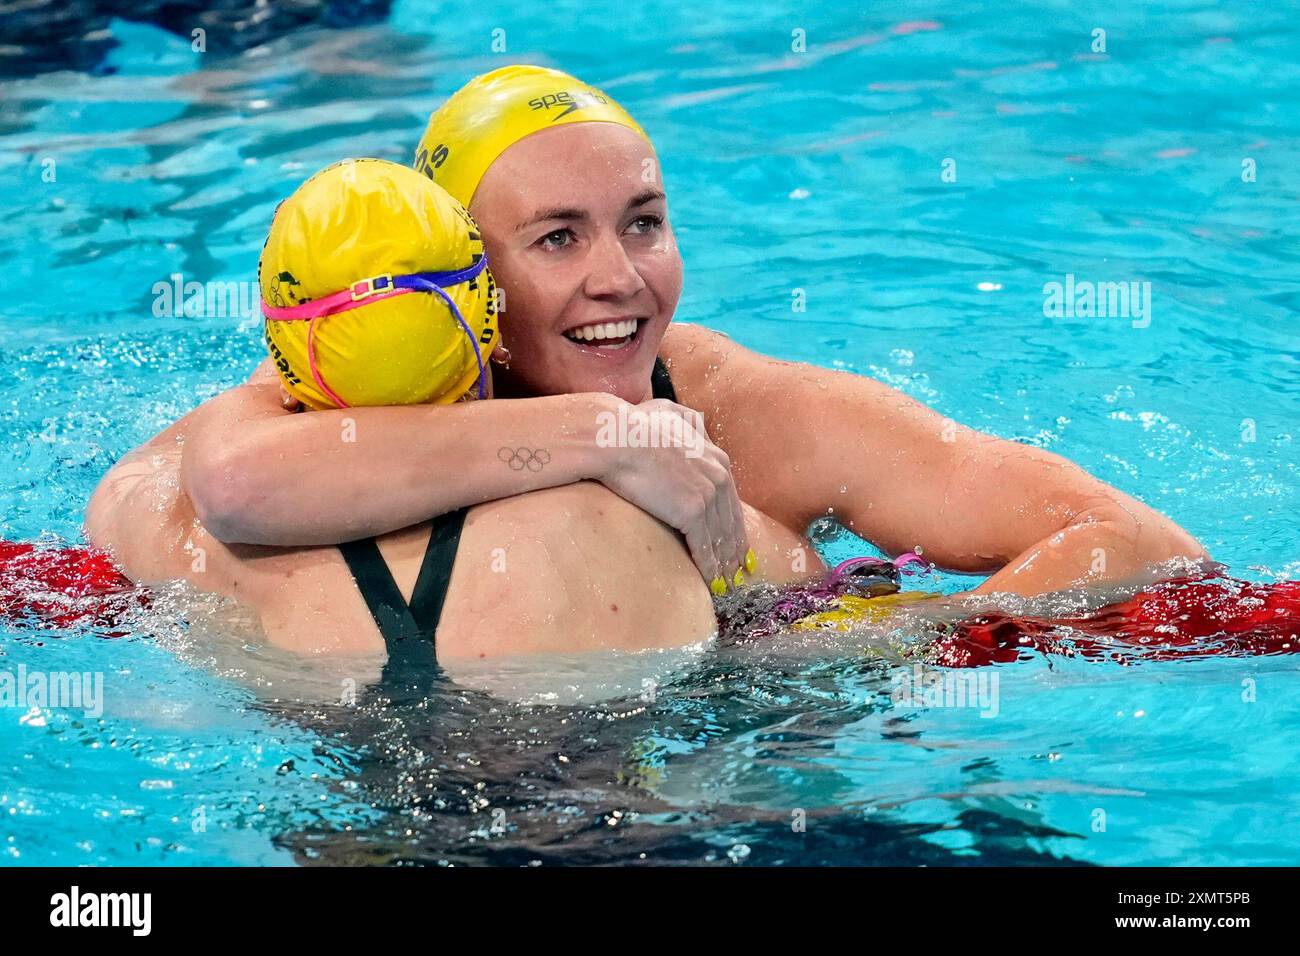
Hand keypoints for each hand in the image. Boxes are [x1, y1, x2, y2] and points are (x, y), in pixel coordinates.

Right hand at [596, 397, 750, 588]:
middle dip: (736, 550)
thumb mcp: (670, 412)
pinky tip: (712, 582)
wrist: (617, 437)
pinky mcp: (692, 512)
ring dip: (725, 564)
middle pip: (731, 522)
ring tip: (727, 583)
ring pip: (721, 537)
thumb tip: (694, 421)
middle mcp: (718, 476)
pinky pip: (704, 546)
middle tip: (740, 571)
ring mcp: (707, 495)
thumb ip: (688, 419)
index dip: (735, 524)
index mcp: (716, 457)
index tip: (738, 542)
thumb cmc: (634, 425)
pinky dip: (710, 567)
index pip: (731, 499)